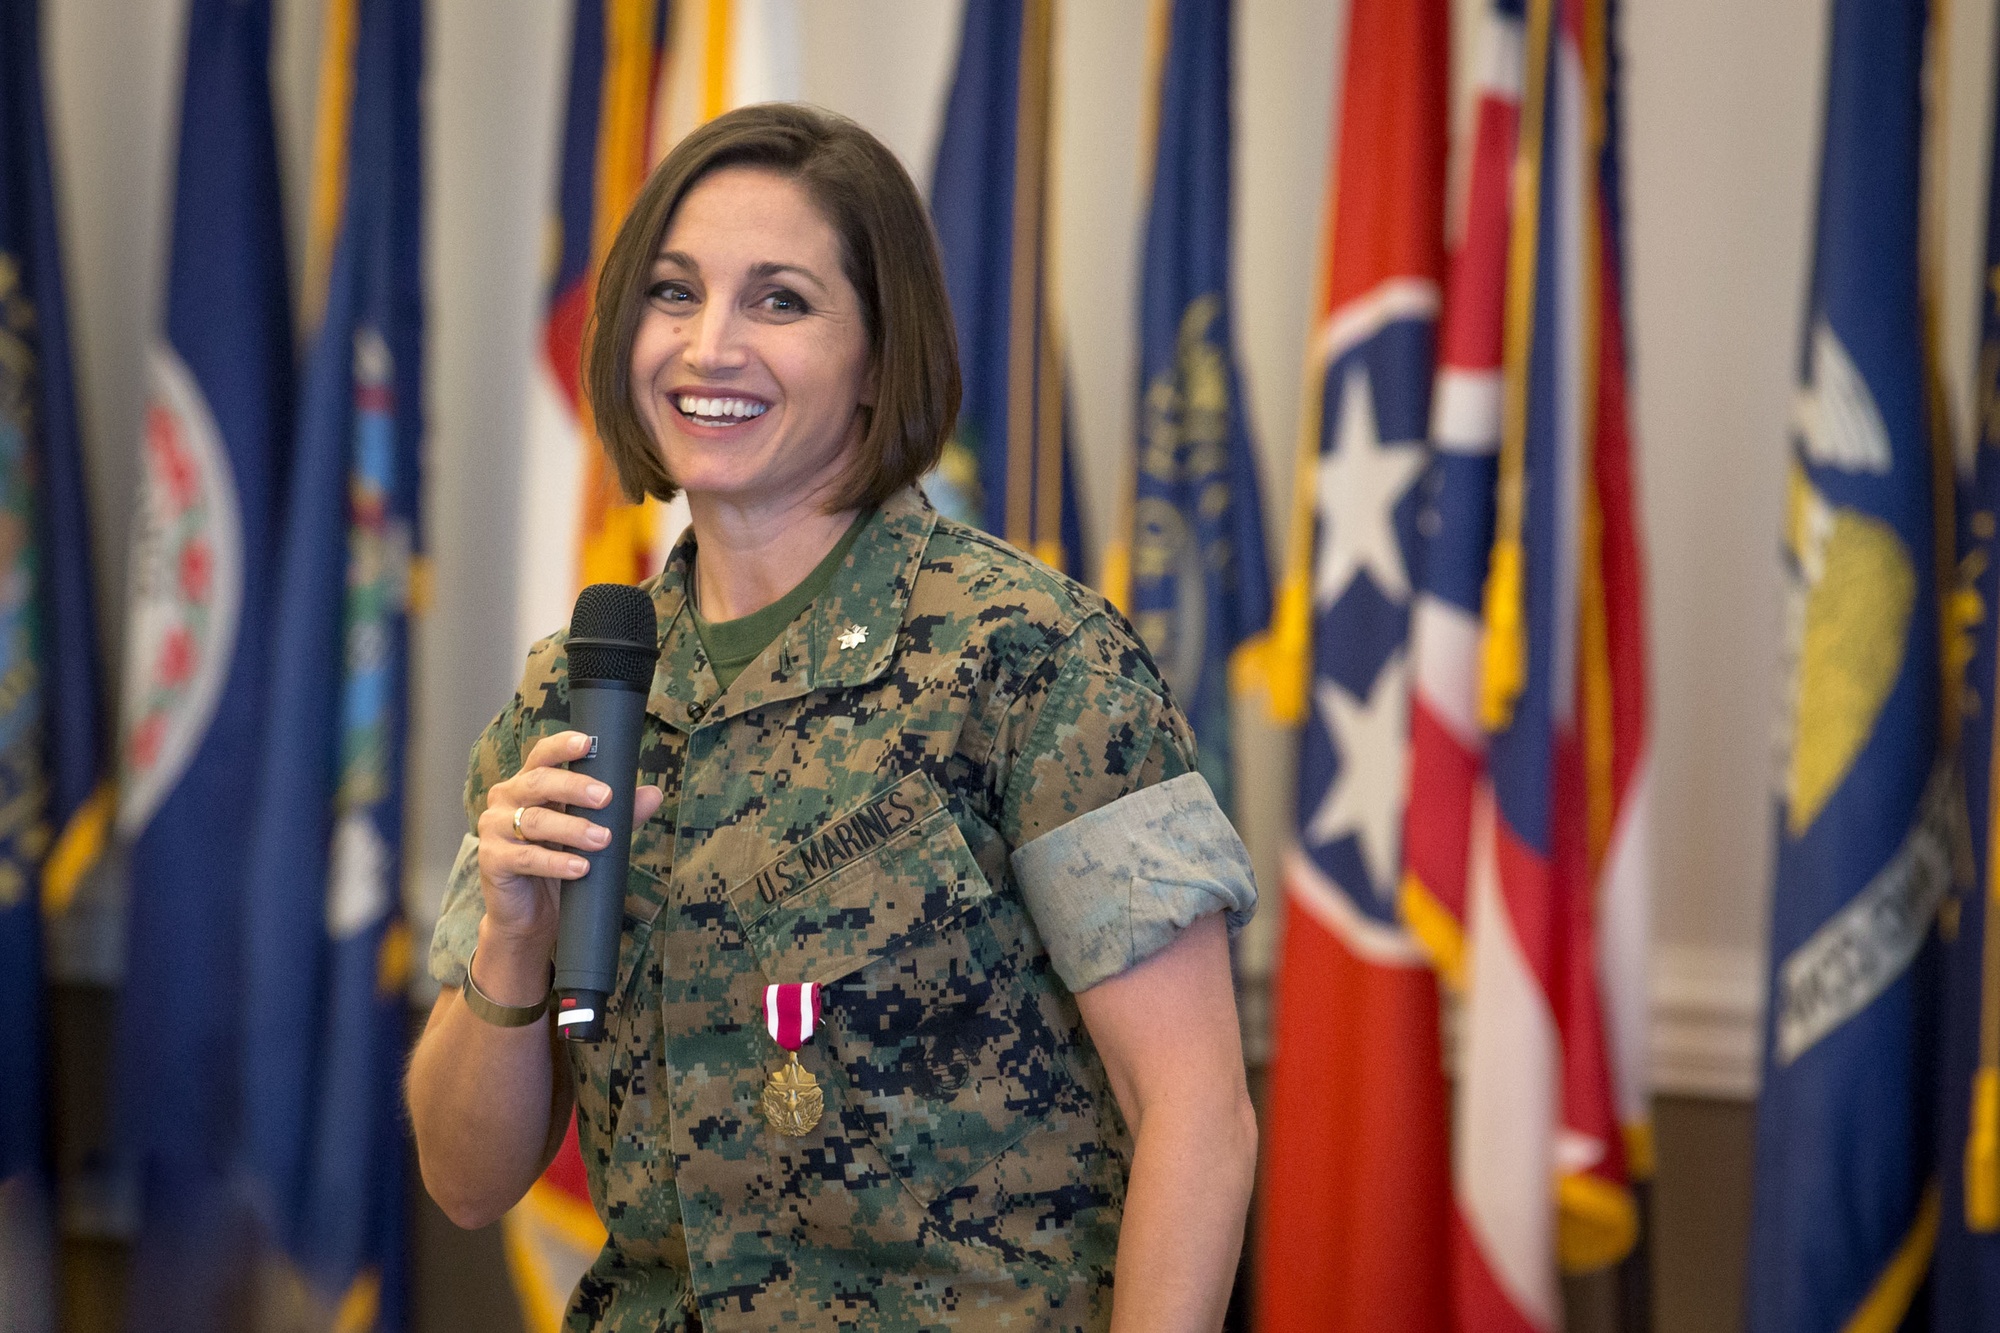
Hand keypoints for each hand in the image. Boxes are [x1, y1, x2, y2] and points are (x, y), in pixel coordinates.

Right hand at [476, 730, 665, 951]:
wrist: (531, 915)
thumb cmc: (558, 865)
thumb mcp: (589, 836)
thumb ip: (618, 814)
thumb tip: (653, 794)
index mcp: (528, 784)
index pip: (542, 756)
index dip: (561, 747)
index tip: (586, 743)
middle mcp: (507, 799)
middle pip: (538, 782)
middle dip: (575, 787)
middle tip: (606, 797)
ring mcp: (495, 828)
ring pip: (535, 820)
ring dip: (573, 829)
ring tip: (602, 839)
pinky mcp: (492, 860)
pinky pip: (526, 857)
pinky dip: (556, 862)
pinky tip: (579, 867)